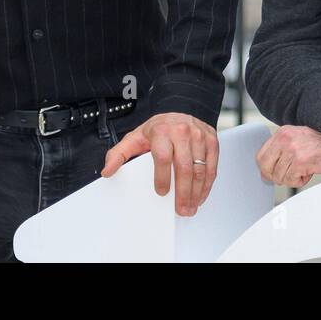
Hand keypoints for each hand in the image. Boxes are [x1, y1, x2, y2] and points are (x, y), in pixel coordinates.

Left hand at [102, 113, 218, 216]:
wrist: (181, 110)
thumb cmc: (158, 128)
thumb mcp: (134, 138)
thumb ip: (118, 154)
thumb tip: (107, 171)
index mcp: (162, 131)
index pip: (163, 157)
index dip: (162, 177)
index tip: (161, 192)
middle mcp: (183, 132)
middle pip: (184, 167)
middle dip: (183, 192)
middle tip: (181, 209)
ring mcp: (200, 136)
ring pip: (200, 169)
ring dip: (197, 192)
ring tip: (191, 207)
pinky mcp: (212, 141)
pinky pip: (212, 166)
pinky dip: (208, 184)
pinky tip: (201, 194)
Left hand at [255, 126, 320, 186]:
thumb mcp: (300, 140)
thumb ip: (281, 151)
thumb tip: (264, 173)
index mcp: (283, 131)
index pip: (260, 156)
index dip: (267, 168)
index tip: (276, 172)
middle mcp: (285, 138)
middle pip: (265, 167)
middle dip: (276, 176)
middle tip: (291, 174)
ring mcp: (292, 149)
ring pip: (279, 176)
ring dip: (292, 178)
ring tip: (306, 169)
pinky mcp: (301, 161)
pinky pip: (291, 180)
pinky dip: (301, 180)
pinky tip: (311, 171)